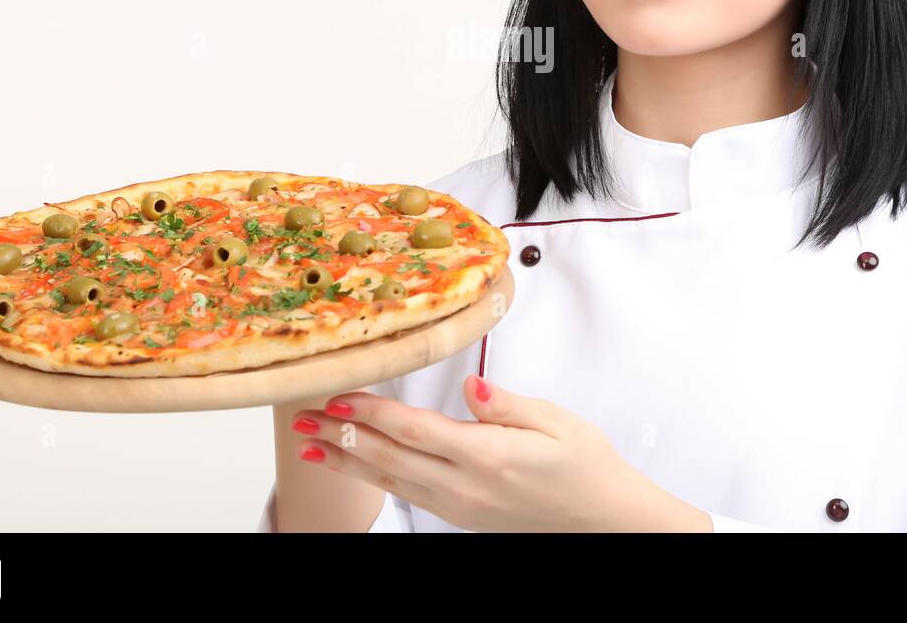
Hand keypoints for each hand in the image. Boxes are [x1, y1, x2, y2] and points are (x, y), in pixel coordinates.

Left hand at [290, 375, 713, 531]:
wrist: (605, 521)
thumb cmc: (586, 466)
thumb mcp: (557, 424)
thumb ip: (507, 405)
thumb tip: (470, 386)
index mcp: (487, 457)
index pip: (415, 430)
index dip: (371, 414)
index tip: (336, 397)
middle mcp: (465, 487)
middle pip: (391, 458)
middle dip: (342, 437)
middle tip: (301, 421)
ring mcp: (460, 506)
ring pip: (392, 481)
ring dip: (349, 461)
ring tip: (312, 448)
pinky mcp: (462, 515)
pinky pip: (409, 494)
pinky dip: (375, 479)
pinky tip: (358, 467)